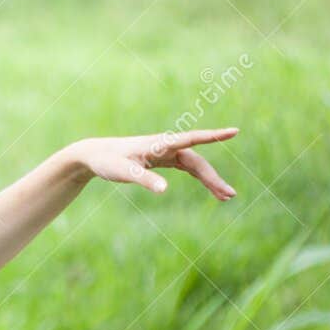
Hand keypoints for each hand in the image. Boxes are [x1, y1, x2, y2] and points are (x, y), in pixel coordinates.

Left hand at [68, 128, 238, 199]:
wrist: (95, 154)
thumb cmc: (108, 161)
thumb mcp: (124, 173)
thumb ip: (145, 180)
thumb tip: (165, 190)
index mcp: (160, 144)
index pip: (191, 138)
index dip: (213, 136)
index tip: (234, 131)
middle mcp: (167, 146)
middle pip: (197, 161)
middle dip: (213, 177)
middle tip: (230, 195)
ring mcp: (167, 153)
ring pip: (196, 166)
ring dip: (210, 180)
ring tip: (226, 197)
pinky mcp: (164, 160)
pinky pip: (188, 169)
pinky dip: (201, 179)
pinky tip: (213, 191)